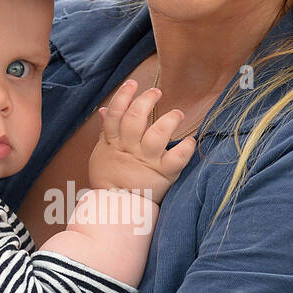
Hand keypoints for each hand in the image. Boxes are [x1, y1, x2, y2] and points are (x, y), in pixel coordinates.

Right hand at [88, 78, 196, 203]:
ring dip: (169, 120)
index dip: (123, 96)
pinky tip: (191, 141)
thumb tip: (104, 110)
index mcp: (113, 143)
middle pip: (135, 119)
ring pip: (157, 135)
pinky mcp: (163, 173)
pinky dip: (186, 149)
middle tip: (156, 92)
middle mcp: (130, 149)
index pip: (116, 114)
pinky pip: (177, 158)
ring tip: (177, 114)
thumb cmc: (110, 179)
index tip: (133, 84)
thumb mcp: (102, 153)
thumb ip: (106, 130)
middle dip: (146, 101)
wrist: (116, 208)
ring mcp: (147, 161)